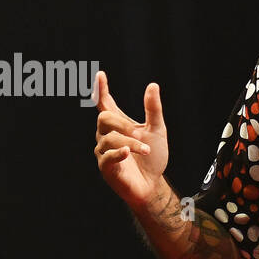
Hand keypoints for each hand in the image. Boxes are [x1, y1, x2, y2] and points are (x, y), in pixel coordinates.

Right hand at [94, 71, 169, 208]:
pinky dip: (118, 153)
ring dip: (131, 143)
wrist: (153, 184)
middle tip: (139, 133)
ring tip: (146, 150)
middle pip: (105, 118)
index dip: (101, 90)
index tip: (100, 75)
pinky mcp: (106, 167)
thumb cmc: (153, 158)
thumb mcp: (157, 130)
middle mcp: (107, 135)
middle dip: (123, 124)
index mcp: (118, 124)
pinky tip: (127, 153)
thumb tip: (153, 85)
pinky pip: (107, 156)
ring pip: (110, 139)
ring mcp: (104, 151)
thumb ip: (153, 109)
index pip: (104, 103)